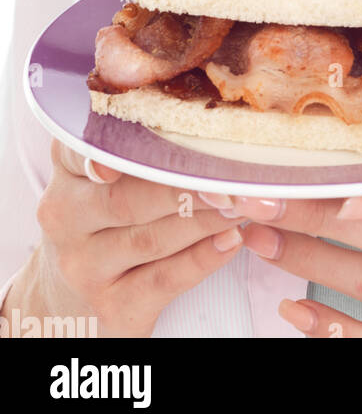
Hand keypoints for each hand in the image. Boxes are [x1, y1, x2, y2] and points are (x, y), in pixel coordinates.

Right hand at [8, 140, 247, 337]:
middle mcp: (66, 218)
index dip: (116, 143)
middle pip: (128, 197)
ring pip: (151, 238)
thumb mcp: (111, 174)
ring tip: (244, 202)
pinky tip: (231, 240)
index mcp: (68, 172)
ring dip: (205, 218)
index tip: (156, 131)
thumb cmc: (112, 215)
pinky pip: (162, 280)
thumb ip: (139, 140)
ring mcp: (84, 266)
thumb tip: (208, 107)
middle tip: (233, 173)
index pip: (86, 147)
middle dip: (187, 184)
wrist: (80, 293)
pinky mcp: (110, 306)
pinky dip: (202, 259)